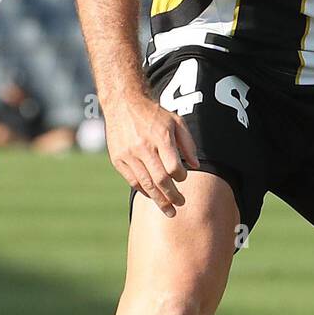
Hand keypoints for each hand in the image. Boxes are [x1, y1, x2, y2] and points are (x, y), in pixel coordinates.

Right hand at [105, 95, 199, 216]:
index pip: (173, 167)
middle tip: (180, 205)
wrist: (123, 104)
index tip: (182, 178)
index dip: (180, 177)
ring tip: (169, 210)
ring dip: (158, 199)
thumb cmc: (154, 115)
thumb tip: (195, 167)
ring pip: (145, 184)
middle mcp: (143, 147)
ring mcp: (128, 154)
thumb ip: (188, 144)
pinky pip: (132, 180)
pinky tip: (152, 196)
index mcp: (161, 137)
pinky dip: (143, 190)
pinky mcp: (118, 159)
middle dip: (172, 196)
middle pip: (160, 180)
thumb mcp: (176, 122)